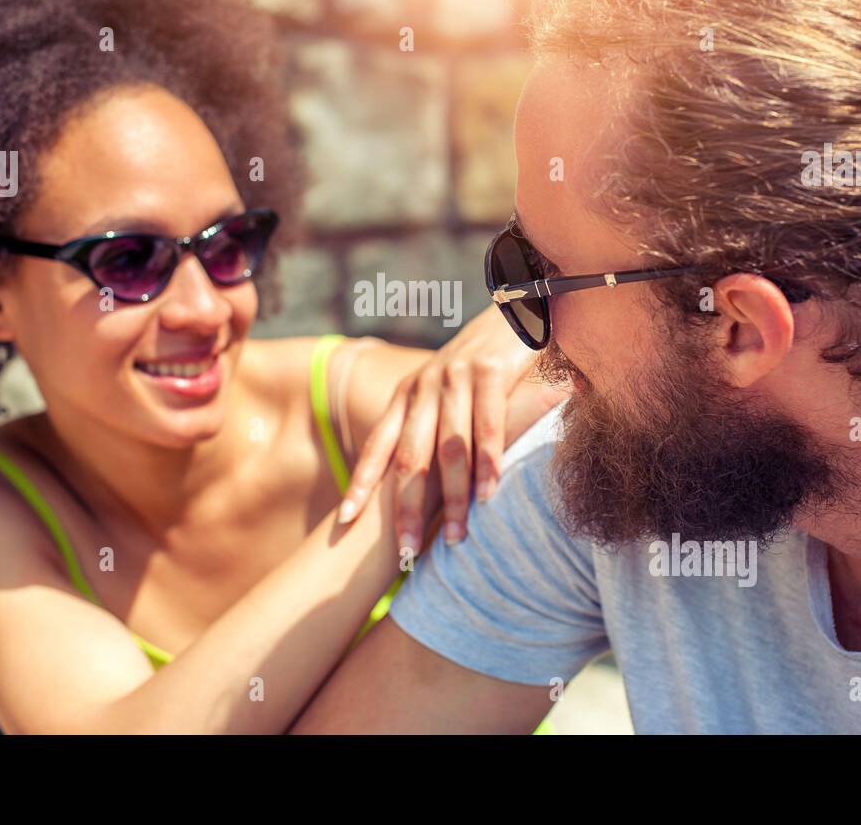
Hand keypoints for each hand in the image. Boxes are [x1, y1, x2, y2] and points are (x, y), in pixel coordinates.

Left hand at [335, 305, 565, 556]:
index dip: (360, 484)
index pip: (378, 446)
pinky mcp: (490, 370)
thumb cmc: (483, 365)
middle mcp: (423, 387)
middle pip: (408, 457)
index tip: (343, 523)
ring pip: (448, 448)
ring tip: (458, 537)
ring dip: (453, 497)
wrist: (517, 307)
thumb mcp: (447, 394)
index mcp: (407, 395)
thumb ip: (433, 430)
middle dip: (405, 508)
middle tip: (405, 553)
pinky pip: (486, 425)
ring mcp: (455, 377)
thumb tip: (419, 484)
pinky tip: (491, 494)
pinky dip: (488, 462)